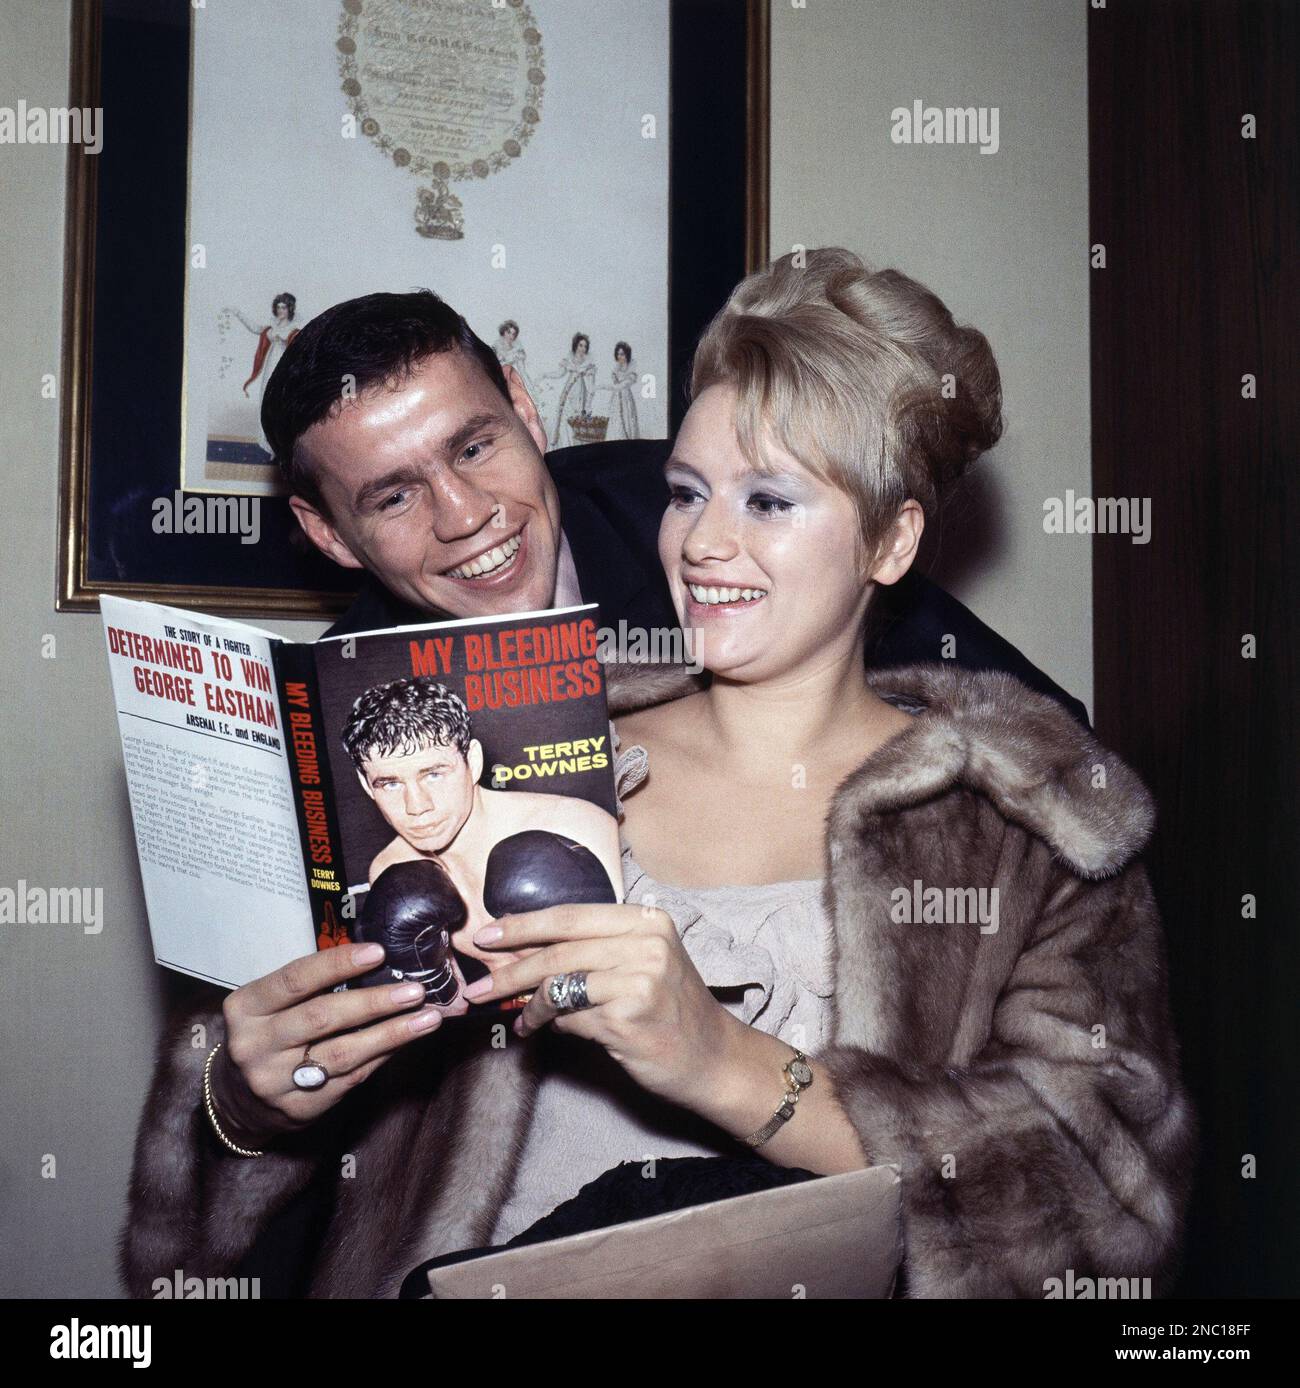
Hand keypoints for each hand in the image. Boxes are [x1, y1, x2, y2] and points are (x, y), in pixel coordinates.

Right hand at [212, 943, 448, 1147]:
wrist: (238, 1099)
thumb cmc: (267, 1034)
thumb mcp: (270, 1004)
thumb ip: (311, 985)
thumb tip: (376, 962)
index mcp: (247, 1008)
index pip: (296, 979)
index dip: (338, 963)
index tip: (378, 952)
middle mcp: (255, 1045)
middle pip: (322, 1017)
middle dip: (374, 1002)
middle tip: (414, 990)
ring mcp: (275, 1081)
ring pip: (343, 1053)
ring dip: (391, 1033)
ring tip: (427, 1018)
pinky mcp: (299, 1108)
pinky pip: (351, 1078)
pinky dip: (382, 1055)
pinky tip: (406, 1040)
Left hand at [465, 904, 739, 1113]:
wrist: (713, 1058)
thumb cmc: (670, 1011)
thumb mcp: (639, 966)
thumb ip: (589, 953)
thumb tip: (519, 951)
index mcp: (646, 920)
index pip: (571, 916)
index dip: (524, 925)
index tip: (487, 934)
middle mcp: (646, 942)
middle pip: (559, 949)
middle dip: (510, 967)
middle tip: (477, 982)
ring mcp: (640, 978)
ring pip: (559, 983)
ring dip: (524, 1001)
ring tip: (508, 1013)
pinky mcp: (629, 1015)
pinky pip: (569, 1016)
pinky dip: (545, 1023)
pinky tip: (535, 1029)